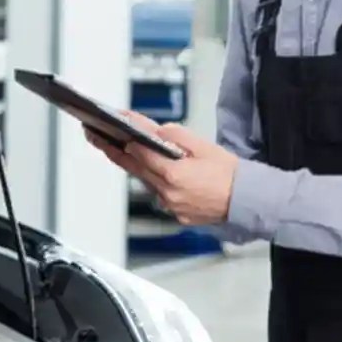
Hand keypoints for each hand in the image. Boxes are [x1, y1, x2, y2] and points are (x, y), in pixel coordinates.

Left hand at [85, 112, 239, 225]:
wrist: (247, 201)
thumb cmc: (230, 174)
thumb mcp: (204, 146)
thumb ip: (176, 136)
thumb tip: (155, 131)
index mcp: (174, 174)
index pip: (139, 153)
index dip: (123, 139)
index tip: (108, 128)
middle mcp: (168, 192)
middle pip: (133, 168)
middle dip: (111, 150)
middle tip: (93, 136)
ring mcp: (171, 205)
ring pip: (145, 181)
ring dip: (132, 164)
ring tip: (113, 146)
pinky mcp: (176, 213)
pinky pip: (158, 192)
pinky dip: (153, 179)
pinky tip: (148, 167)